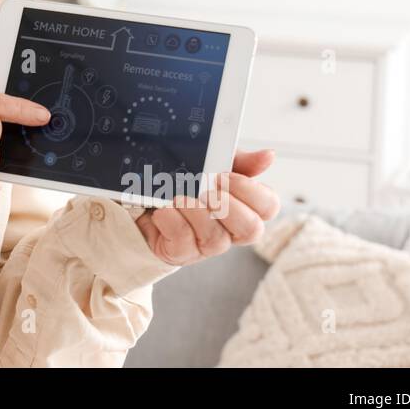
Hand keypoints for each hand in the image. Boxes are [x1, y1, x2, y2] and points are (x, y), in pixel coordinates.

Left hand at [133, 149, 281, 265]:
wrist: (141, 194)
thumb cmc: (182, 180)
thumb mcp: (210, 161)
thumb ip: (238, 159)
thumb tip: (268, 156)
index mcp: (242, 205)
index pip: (268, 207)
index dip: (252, 192)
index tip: (226, 175)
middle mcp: (229, 229)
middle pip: (251, 230)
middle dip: (229, 208)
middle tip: (207, 190)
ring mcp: (205, 244)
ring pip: (216, 239)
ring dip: (196, 213)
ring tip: (179, 197)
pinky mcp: (180, 253)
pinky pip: (183, 243)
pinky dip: (172, 222)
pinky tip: (164, 210)